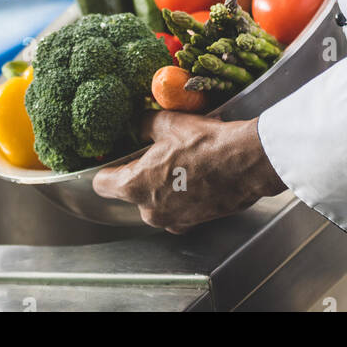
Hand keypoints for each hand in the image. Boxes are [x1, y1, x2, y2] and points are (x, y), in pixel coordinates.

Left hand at [92, 111, 285, 232]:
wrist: (245, 164)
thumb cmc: (205, 143)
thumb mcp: (168, 123)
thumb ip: (144, 125)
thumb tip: (137, 125)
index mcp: (135, 186)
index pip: (101, 184)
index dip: (105, 170)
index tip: (111, 162)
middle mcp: (149, 211)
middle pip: (132, 192)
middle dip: (142, 175)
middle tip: (157, 154)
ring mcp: (171, 221)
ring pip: (156, 202)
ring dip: (163, 186)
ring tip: (181, 163)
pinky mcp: (192, 224)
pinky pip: (177, 209)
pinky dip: (182, 197)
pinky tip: (195, 176)